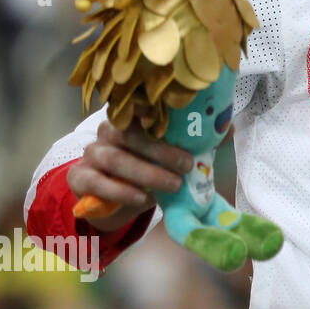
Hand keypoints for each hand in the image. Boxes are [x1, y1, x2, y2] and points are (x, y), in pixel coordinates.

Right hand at [66, 112, 193, 233]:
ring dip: (147, 173)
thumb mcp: (172, 155)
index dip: (150, 109)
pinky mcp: (79, 177)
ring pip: (116, 160)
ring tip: (174, 185)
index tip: (170, 114)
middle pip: (130, 135)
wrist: (118, 200)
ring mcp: (91, 153)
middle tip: (187, 165)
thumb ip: (196, 142)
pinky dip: (122, 191)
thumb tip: (230, 129)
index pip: (137, 107)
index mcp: (130, 119)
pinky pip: (98, 183)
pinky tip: (144, 198)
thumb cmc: (150, 168)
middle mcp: (107, 131)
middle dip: (161, 151)